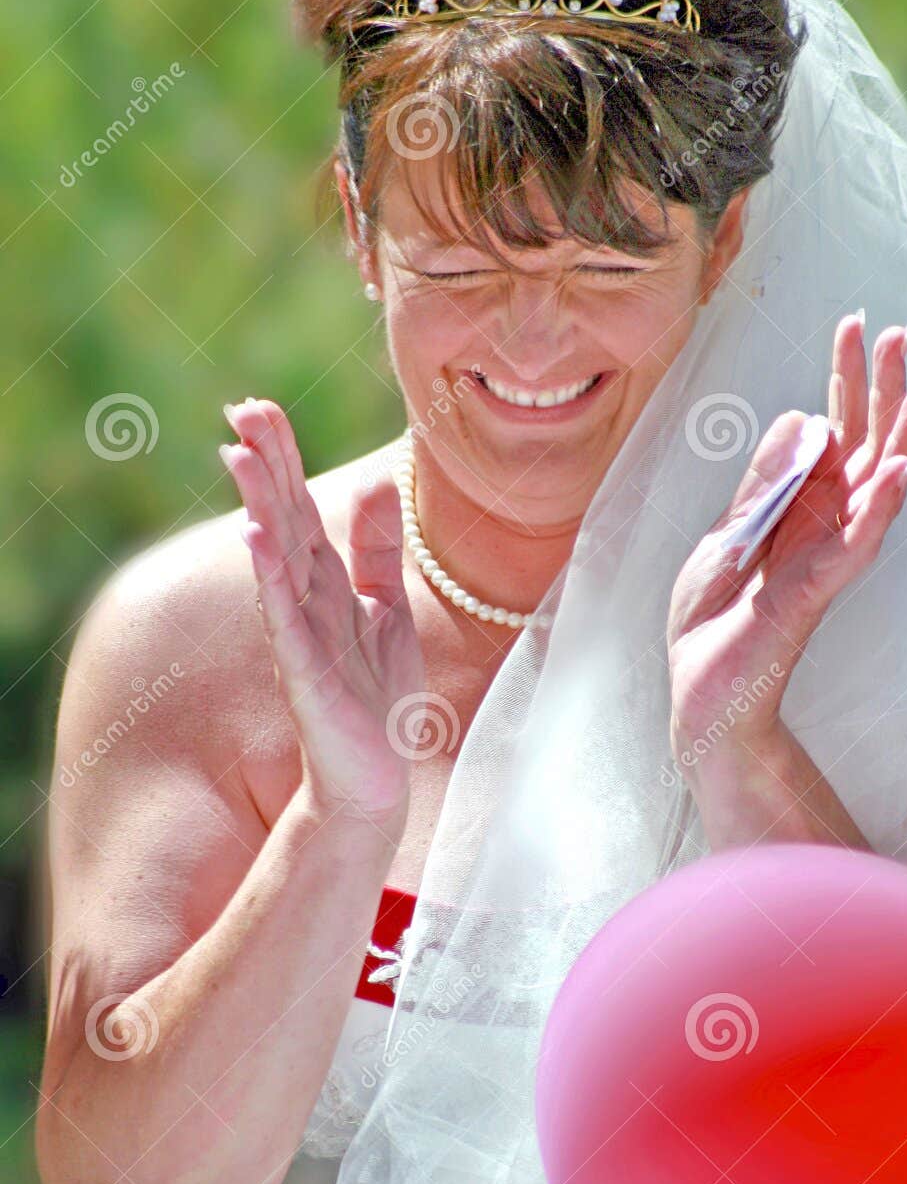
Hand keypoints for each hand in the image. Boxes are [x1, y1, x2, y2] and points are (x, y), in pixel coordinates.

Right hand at [219, 398, 425, 829]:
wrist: (372, 777)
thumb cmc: (376, 695)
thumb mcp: (388, 606)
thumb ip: (379, 547)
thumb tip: (381, 479)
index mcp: (326, 582)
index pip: (300, 507)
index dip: (282, 458)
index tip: (259, 406)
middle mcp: (306, 600)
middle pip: (283, 520)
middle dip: (265, 465)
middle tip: (241, 409)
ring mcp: (301, 634)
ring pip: (279, 558)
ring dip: (260, 507)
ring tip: (241, 457)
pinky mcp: (307, 673)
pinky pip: (286, 617)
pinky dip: (271, 577)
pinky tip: (256, 539)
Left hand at [666, 315, 906, 785]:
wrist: (701, 689)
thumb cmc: (712, 617)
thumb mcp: (726, 532)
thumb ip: (765, 482)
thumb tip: (808, 418)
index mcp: (799, 505)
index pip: (833, 428)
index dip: (844, 377)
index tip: (854, 323)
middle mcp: (823, 525)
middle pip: (865, 445)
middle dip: (881, 388)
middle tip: (900, 331)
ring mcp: (825, 556)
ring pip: (878, 488)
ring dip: (904, 438)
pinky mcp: (815, 590)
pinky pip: (858, 543)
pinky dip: (883, 507)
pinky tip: (905, 469)